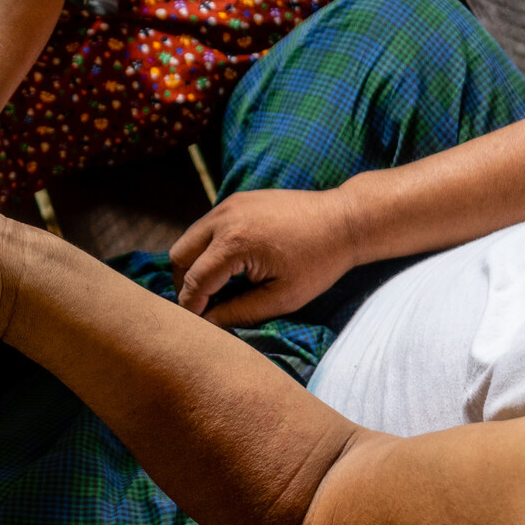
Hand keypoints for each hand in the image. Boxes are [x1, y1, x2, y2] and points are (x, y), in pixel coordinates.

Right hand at [168, 188, 358, 324]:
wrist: (344, 220)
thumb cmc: (319, 262)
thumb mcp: (282, 298)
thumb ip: (240, 312)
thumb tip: (209, 323)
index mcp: (234, 243)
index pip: (194, 280)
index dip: (190, 306)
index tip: (196, 325)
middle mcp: (224, 218)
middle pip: (179, 255)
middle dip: (184, 283)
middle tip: (201, 305)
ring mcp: (228, 204)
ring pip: (190, 238)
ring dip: (193, 264)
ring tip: (214, 288)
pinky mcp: (236, 200)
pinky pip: (207, 226)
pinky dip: (207, 247)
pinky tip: (228, 265)